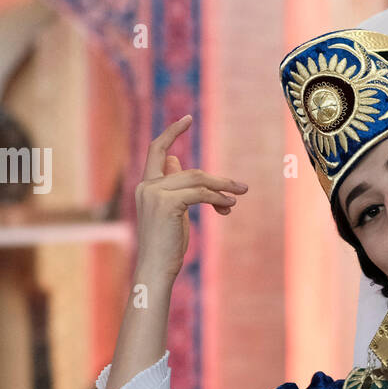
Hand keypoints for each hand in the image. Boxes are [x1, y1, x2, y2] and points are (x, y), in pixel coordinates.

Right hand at [133, 115, 249, 282]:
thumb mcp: (171, 211)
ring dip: (223, 190)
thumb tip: (176, 160)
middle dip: (218, 179)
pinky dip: (217, 199)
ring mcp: (154, 193)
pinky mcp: (166, 203)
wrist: (156, 269)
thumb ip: (174, 186)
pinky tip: (228, 207)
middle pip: (190, 171)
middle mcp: (147, 186)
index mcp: (147, 186)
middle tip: (241, 187)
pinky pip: (200, 194)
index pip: (157, 150)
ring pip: (198, 181)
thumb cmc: (166, 245)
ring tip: (239, 198)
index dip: (172, 132)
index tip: (188, 119)